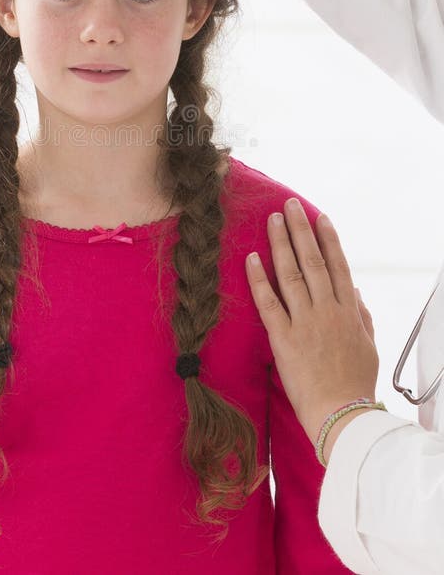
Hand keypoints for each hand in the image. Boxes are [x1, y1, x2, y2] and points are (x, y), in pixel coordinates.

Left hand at [245, 198, 378, 454]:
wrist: (342, 415)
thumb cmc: (355, 383)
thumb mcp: (368, 346)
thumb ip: (361, 316)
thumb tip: (353, 290)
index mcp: (348, 311)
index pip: (337, 265)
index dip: (328, 239)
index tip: (319, 217)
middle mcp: (327, 310)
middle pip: (312, 260)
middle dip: (300, 230)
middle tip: (289, 205)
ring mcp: (305, 322)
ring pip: (291, 273)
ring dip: (280, 243)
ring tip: (271, 219)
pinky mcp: (283, 338)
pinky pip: (268, 302)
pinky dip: (259, 279)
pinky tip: (251, 257)